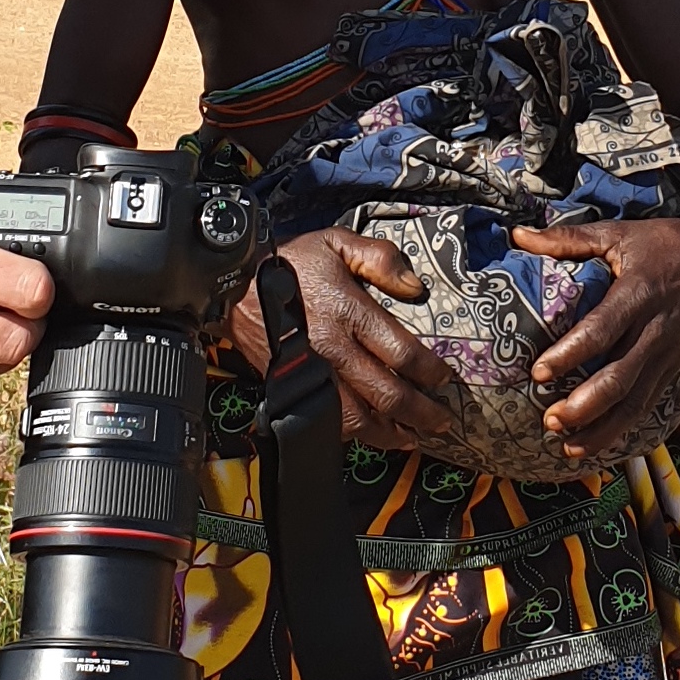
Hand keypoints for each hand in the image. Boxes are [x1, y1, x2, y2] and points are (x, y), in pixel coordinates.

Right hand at [229, 226, 454, 446]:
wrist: (234, 286)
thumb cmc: (288, 261)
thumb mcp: (337, 242)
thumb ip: (381, 259)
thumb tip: (415, 286)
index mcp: (348, 311)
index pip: (402, 352)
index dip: (430, 370)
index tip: (445, 377)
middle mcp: (333, 349)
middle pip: (387, 394)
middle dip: (421, 413)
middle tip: (442, 421)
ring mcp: (311, 374)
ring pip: (359, 418)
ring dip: (391, 434)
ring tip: (414, 438)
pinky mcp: (292, 388)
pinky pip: (328, 422)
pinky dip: (355, 434)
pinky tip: (372, 434)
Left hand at [512, 218, 679, 465]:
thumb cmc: (659, 244)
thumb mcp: (615, 234)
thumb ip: (567, 239)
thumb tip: (518, 236)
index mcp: (638, 293)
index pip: (603, 329)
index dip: (571, 353)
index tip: (538, 372)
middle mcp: (655, 330)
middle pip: (620, 377)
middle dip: (585, 405)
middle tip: (549, 420)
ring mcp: (667, 354)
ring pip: (636, 401)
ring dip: (602, 428)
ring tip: (567, 445)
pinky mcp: (673, 368)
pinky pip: (647, 404)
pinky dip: (621, 428)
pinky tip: (594, 444)